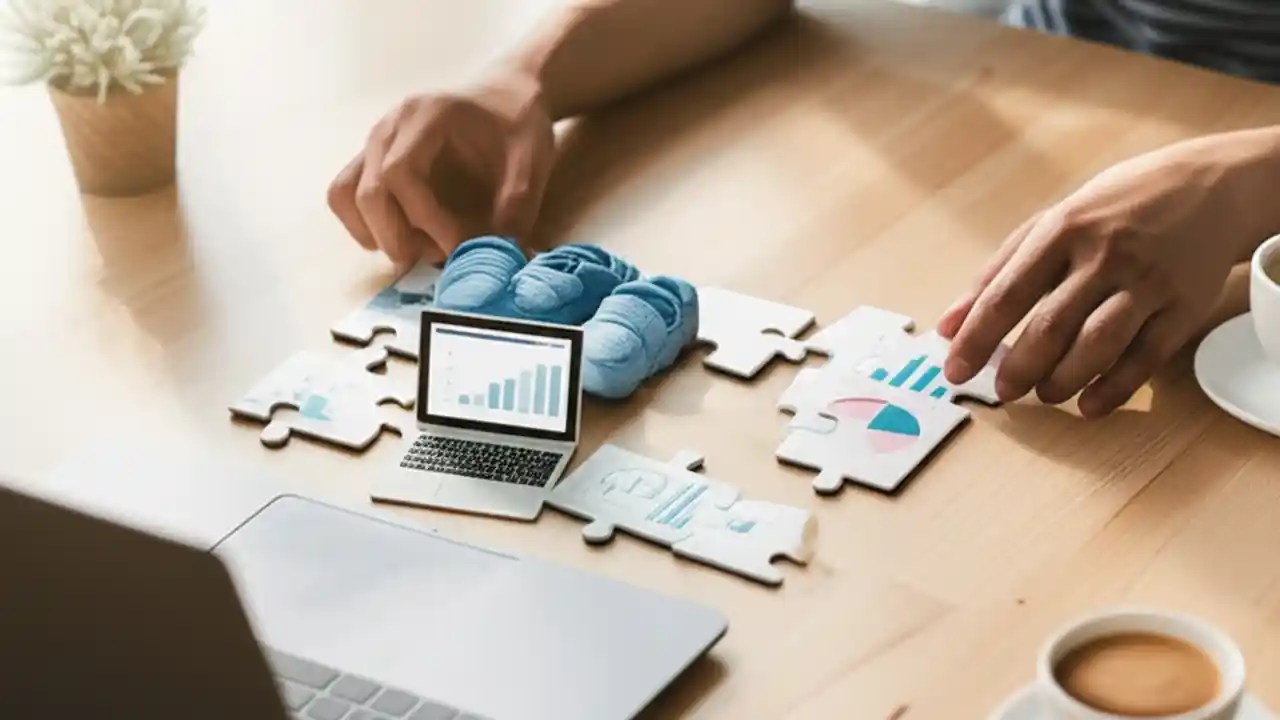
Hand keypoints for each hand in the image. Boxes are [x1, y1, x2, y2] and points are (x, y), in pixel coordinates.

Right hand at [328, 77, 554, 263]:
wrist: (505, 91)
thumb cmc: (517, 121)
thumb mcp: (532, 160)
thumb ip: (518, 206)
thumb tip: (500, 257)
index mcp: (425, 117)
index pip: (400, 175)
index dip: (425, 220)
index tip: (459, 247)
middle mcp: (388, 127)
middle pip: (366, 192)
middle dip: (398, 237)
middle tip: (438, 257)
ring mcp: (374, 142)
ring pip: (344, 196)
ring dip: (375, 233)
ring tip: (419, 246)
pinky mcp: (372, 158)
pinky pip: (347, 196)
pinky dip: (367, 224)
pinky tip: (407, 234)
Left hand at [938, 134, 1271, 417]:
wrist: (1213, 185)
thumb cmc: (1115, 208)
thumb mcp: (1052, 223)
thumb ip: (997, 272)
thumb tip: (947, 326)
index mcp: (1063, 229)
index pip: (1008, 292)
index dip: (977, 337)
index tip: (954, 369)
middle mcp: (1106, 254)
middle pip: (1052, 324)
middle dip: (1020, 366)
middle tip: (1002, 390)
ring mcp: (1148, 281)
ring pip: (1098, 343)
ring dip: (1063, 379)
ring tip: (1044, 394)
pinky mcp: (1184, 306)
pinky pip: (1145, 357)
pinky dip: (1113, 388)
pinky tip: (1088, 405)